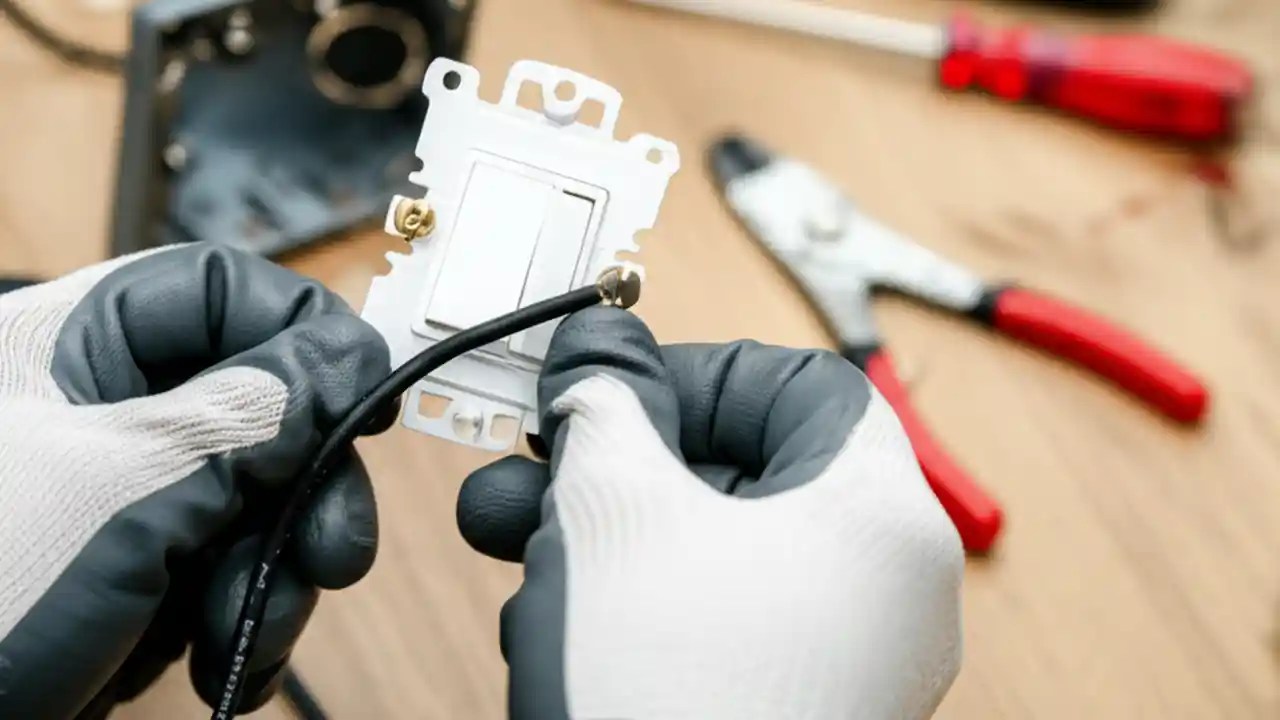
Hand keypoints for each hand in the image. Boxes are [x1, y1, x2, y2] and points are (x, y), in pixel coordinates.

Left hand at [0, 244, 390, 717]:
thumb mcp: (122, 499)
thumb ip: (244, 418)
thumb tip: (344, 353)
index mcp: (66, 351)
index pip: (216, 289)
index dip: (301, 329)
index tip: (367, 394)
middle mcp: (101, 413)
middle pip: (259, 403)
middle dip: (307, 484)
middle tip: (333, 549)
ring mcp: (124, 495)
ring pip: (258, 494)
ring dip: (278, 569)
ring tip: (248, 628)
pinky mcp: (140, 568)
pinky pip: (234, 564)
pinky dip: (251, 614)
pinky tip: (228, 659)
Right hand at [458, 308, 963, 719]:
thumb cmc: (674, 698)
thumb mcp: (613, 511)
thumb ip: (606, 407)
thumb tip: (597, 352)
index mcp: (877, 517)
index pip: (805, 387)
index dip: (698, 371)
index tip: (614, 391)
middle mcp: (876, 591)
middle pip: (744, 470)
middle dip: (618, 462)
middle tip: (539, 461)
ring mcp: (837, 661)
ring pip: (711, 552)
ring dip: (604, 535)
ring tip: (518, 544)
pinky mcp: (785, 709)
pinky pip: (711, 623)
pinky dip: (634, 605)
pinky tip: (557, 623)